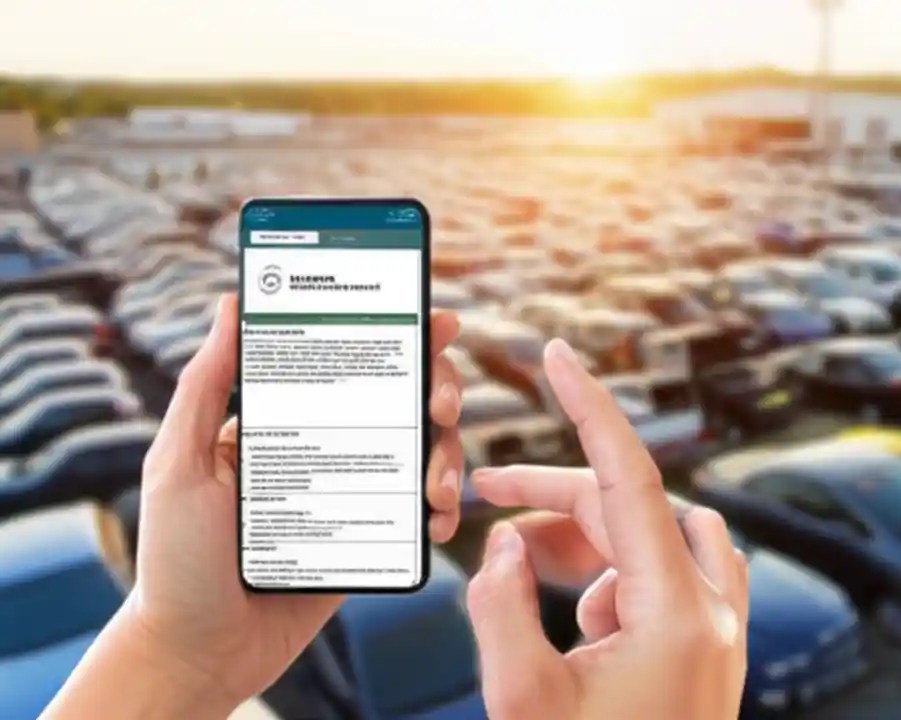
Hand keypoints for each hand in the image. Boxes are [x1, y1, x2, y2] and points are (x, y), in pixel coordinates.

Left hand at [47, 295, 466, 717]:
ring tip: (439, 485)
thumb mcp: (178, 463)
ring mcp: (353, 495)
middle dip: (439, 390)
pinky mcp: (370, 542)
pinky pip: (418, 516)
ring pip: (423, 455)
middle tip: (440, 403)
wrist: (198, 652)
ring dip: (448, 456)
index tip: (436, 322)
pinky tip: (437, 520)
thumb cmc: (175, 559)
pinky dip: (441, 512)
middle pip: (403, 401)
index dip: (401, 336)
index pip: (350, 362)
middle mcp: (328, 450)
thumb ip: (205, 384)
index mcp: (287, 422)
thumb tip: (231, 304)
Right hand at [466, 338, 748, 719]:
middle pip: (634, 510)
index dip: (590, 408)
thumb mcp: (521, 701)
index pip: (631, 479)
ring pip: (657, 539)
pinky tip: (577, 625)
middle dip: (556, 496)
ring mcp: (720, 633)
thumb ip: (500, 606)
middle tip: (484, 495)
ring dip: (587, 537)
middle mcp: (714, 612)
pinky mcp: (711, 652)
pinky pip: (669, 579)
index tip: (557, 354)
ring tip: (521, 562)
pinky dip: (615, 577)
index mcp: (679, 614)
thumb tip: (505, 545)